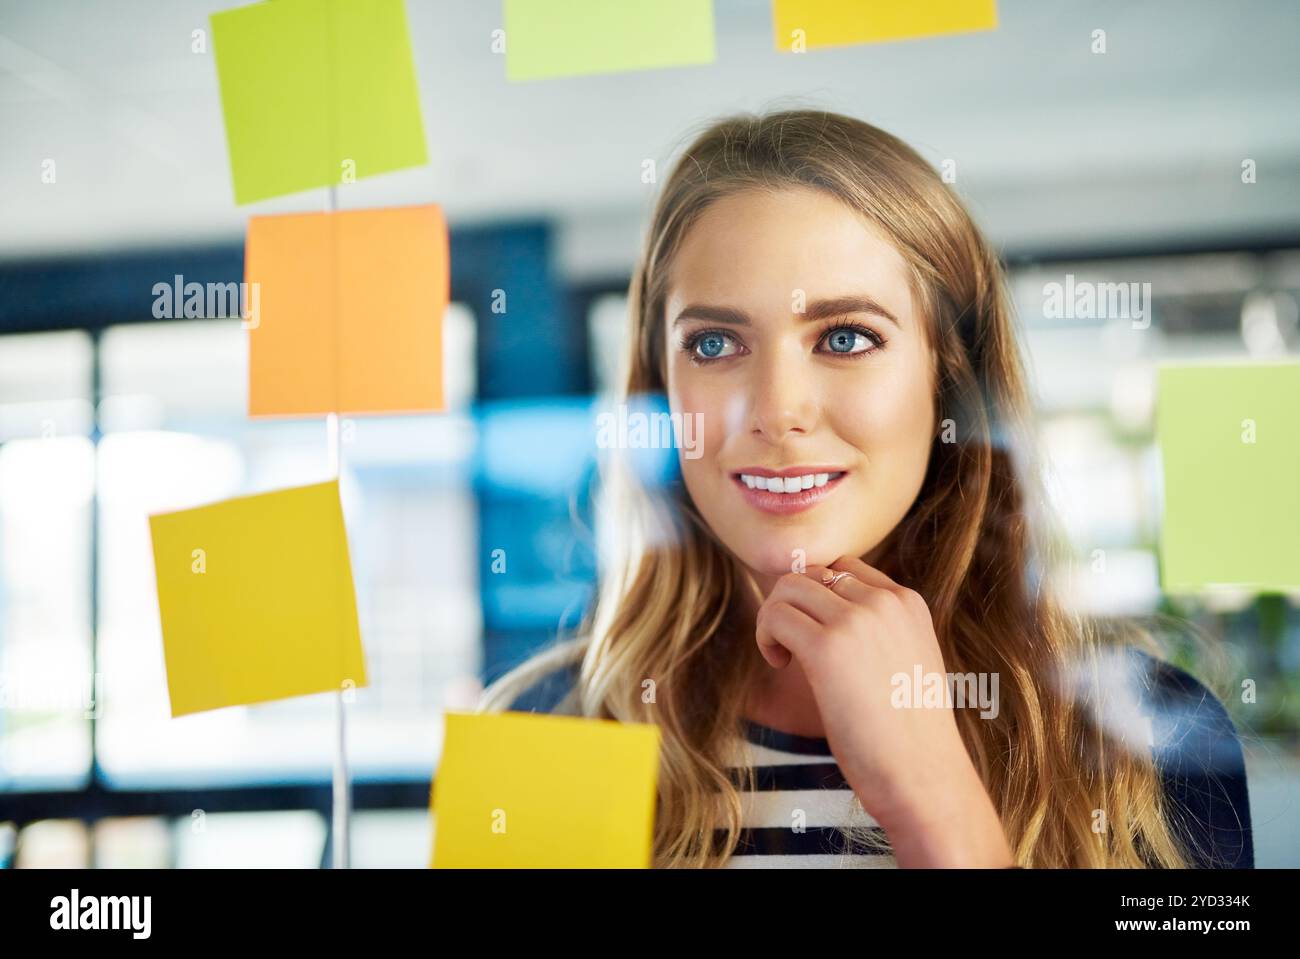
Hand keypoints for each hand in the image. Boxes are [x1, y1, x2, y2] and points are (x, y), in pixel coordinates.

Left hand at [754, 555, 1013, 866]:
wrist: (925, 776)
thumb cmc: (911, 734)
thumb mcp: (907, 660)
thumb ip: (877, 631)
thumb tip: (823, 617)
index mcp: (907, 602)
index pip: (843, 568)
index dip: (816, 596)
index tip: (813, 632)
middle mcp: (884, 602)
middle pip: (811, 573)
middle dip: (791, 604)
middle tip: (790, 646)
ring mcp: (857, 621)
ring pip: (788, 588)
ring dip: (774, 618)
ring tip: (785, 656)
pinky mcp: (827, 647)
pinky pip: (775, 616)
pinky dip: (766, 637)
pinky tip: (780, 665)